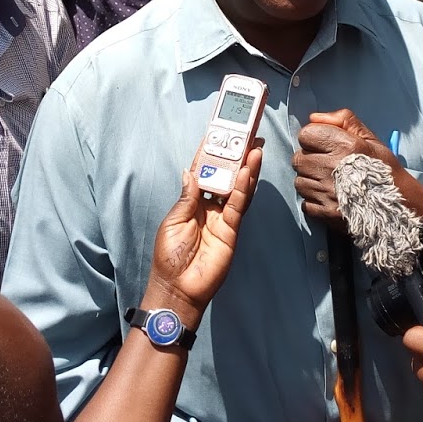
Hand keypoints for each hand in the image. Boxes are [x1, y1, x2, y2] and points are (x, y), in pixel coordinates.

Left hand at [143, 142, 263, 324]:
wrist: (178, 287)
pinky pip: (238, 205)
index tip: (217, 134)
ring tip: (253, 147)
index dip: (210, 154)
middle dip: (235, 157)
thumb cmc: (169, 257)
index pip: (202, 173)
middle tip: (245, 135)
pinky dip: (243, 188)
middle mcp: (209, 207)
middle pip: (224, 177)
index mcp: (191, 203)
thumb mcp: (173, 221)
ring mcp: (222, 218)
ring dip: (245, 168)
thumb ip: (187, 197)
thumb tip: (190, 171)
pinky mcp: (231, 230)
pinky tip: (247, 172)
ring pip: (236, 188)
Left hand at [293, 110, 422, 230]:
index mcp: (344, 146)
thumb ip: (343, 120)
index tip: (324, 145)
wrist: (399, 206)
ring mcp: (327, 192)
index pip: (306, 134)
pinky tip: (330, 197)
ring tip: (330, 182)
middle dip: (310, 159)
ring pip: (299, 182)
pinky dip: (315, 201)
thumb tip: (314, 117)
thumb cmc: (385, 170)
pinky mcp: (325, 213)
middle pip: (298, 158)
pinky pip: (305, 203)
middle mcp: (332, 167)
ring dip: (311, 181)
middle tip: (326, 165)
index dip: (314, 138)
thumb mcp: (371, 138)